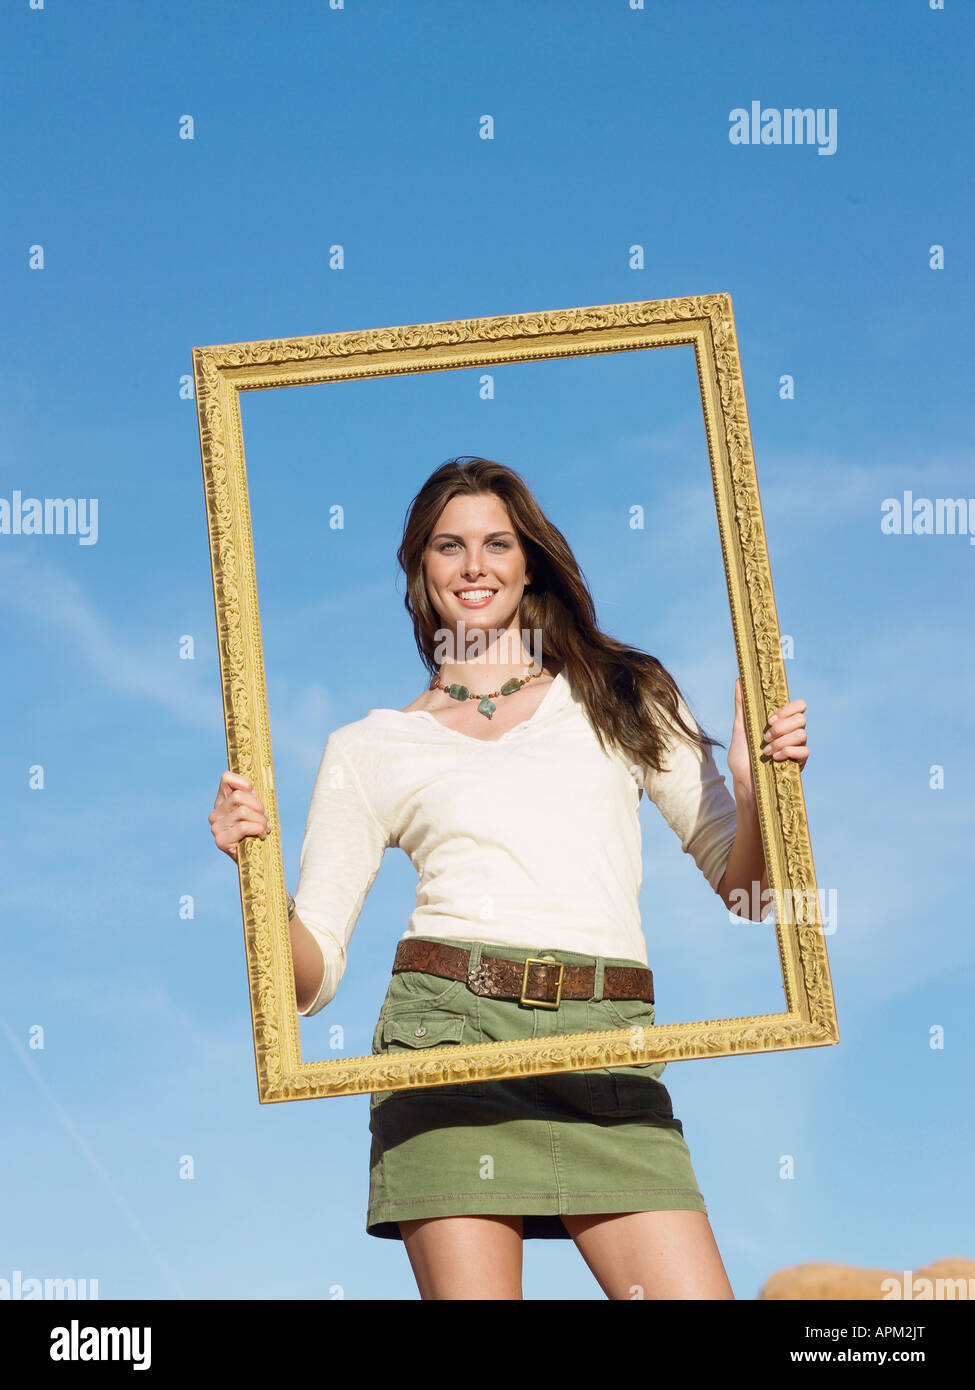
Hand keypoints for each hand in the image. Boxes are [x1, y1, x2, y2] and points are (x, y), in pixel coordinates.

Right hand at [209, 771, 270, 860]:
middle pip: (239, 796)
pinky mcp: (221, 840)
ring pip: (243, 811)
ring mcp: (216, 827)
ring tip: (264, 828)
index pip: (226, 778)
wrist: (257, 860)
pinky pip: (244, 826)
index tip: (255, 795)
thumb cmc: (259, 832)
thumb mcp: (257, 810)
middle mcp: (215, 813)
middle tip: (265, 818)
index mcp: (222, 802)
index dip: (244, 782)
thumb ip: (252, 798)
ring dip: (260, 820)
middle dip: (258, 806)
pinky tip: (261, 835)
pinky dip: (258, 828)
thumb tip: (252, 789)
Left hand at [727, 677, 808, 797]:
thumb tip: (738, 681)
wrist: (745, 786)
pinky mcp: (800, 764)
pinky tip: (774, 758)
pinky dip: (787, 752)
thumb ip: (741, 707)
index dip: (787, 708)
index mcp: (780, 723)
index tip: (770, 719)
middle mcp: (791, 734)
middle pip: (802, 717)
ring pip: (802, 733)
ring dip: (781, 740)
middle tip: (766, 735)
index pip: (797, 706)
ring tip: (765, 751)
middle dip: (783, 725)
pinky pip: (804, 751)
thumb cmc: (742, 760)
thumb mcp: (739, 731)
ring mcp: (797, 749)